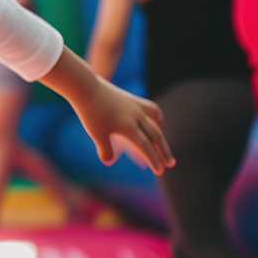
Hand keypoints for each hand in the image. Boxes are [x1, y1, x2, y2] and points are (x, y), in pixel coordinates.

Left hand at [39, 48, 173, 175]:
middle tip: (171, 164)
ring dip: (160, 133)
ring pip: (155, 120)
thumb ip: (105, 148)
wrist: (86, 87)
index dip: (154, 160)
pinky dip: (156, 117)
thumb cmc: (90, 111)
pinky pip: (150, 109)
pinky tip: (153, 121)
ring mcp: (136, 105)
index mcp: (129, 127)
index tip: (160, 171)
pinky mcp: (132, 99)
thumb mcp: (96, 133)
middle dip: (164, 151)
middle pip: (156, 135)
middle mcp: (137, 116)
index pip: (146, 147)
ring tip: (162, 142)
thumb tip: (109, 162)